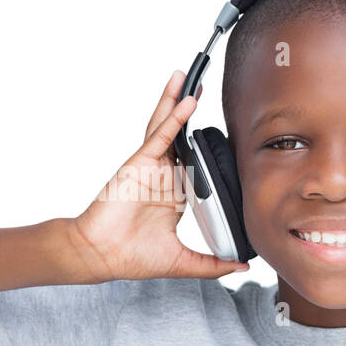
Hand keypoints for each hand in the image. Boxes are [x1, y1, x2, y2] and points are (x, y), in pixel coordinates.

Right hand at [68, 70, 251, 281]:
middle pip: (179, 137)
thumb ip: (214, 265)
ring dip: (176, 102)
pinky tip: (186, 102)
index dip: (206, 147)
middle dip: (188, 112)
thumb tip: (243, 268)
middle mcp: (162, 176)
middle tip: (204, 88)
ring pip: (166, 127)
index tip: (224, 133)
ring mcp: (150, 167)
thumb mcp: (184, 262)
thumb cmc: (133, 257)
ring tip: (188, 78)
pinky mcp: (138, 164)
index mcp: (174, 194)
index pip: (194, 163)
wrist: (102, 256)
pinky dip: (173, 118)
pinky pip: (159, 136)